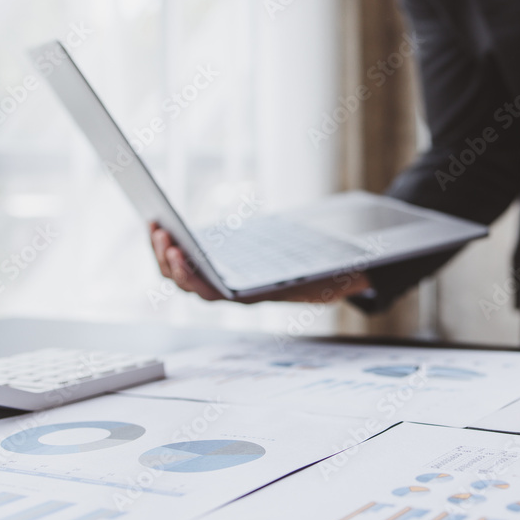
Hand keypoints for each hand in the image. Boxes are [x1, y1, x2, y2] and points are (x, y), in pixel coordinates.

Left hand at [149, 223, 370, 303]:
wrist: (322, 278)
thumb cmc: (326, 274)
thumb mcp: (337, 272)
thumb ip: (342, 274)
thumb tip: (365, 273)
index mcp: (253, 296)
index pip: (213, 294)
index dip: (190, 276)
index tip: (176, 251)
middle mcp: (231, 294)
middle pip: (187, 285)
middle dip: (168, 260)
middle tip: (160, 231)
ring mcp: (218, 281)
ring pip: (179, 275)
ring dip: (162, 253)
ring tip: (154, 224)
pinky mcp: (213, 266)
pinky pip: (181, 261)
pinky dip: (168, 245)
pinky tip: (160, 223)